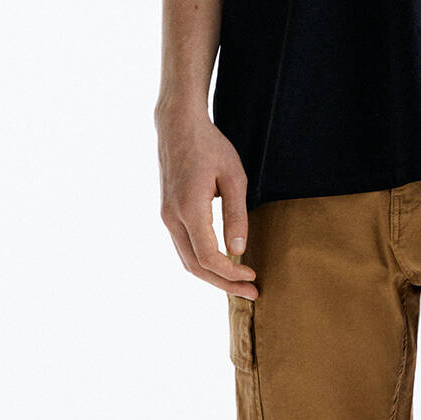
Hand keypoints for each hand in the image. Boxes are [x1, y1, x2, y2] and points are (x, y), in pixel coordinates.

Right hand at [157, 110, 259, 294]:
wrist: (177, 126)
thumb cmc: (210, 146)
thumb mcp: (234, 177)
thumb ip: (236, 215)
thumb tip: (238, 250)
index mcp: (189, 208)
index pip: (208, 257)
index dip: (231, 273)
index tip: (253, 277)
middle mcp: (172, 217)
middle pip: (195, 266)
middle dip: (224, 284)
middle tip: (251, 294)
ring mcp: (167, 216)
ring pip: (187, 260)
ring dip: (213, 276)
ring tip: (239, 284)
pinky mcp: (168, 213)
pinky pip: (184, 247)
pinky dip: (203, 262)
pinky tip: (223, 264)